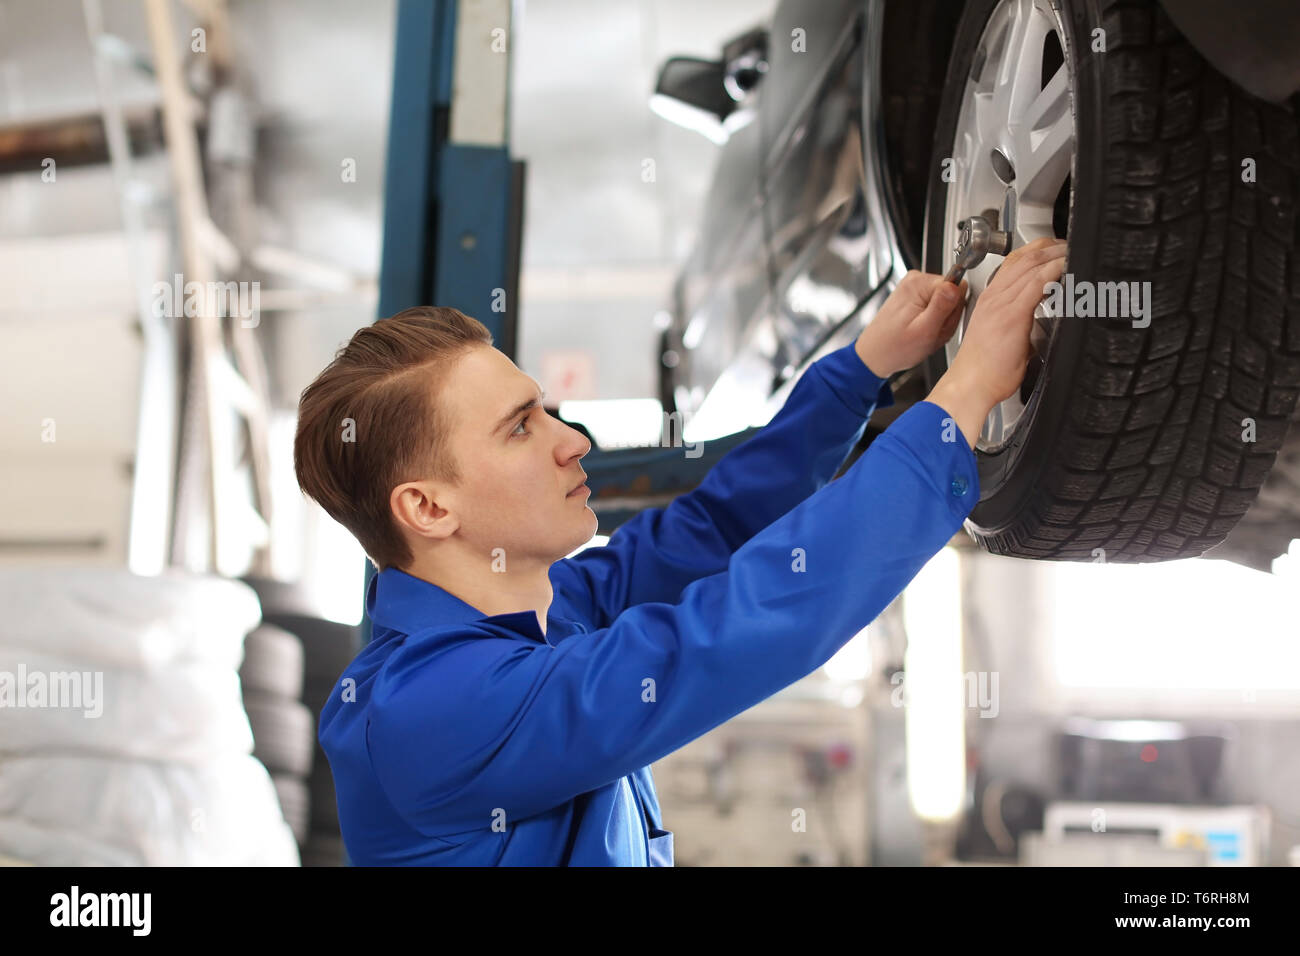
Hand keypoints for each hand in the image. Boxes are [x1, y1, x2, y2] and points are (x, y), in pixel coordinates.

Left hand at [854, 270, 968, 378]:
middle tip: (931, 332)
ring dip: (940, 323)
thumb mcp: (924, 330)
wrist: (875, 355)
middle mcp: (916, 280)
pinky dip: (933, 323)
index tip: (940, 325)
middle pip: (953, 295)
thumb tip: (957, 285)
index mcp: (919, 283)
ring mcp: (914, 288)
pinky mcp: (914, 297)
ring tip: (924, 333)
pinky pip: (937, 308)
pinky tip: (921, 331)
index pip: (958, 288)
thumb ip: (943, 306)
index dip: (953, 312)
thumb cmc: (895, 347)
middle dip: (946, 319)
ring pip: (947, 303)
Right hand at [927, 237, 1067, 446]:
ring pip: (1032, 263)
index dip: (1038, 251)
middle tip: (1070, 246)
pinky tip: (1068, 267)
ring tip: (1074, 252)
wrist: (970, 385)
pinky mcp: (1012, 314)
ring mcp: (1001, 303)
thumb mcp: (1002, 338)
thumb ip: (1018, 324)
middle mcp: (994, 297)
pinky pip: (1038, 281)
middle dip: (1051, 246)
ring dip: (1056, 254)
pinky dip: (1056, 269)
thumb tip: (1036, 325)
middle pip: (1024, 256)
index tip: (1056, 252)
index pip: (1014, 262)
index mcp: (990, 300)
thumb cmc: (984, 370)